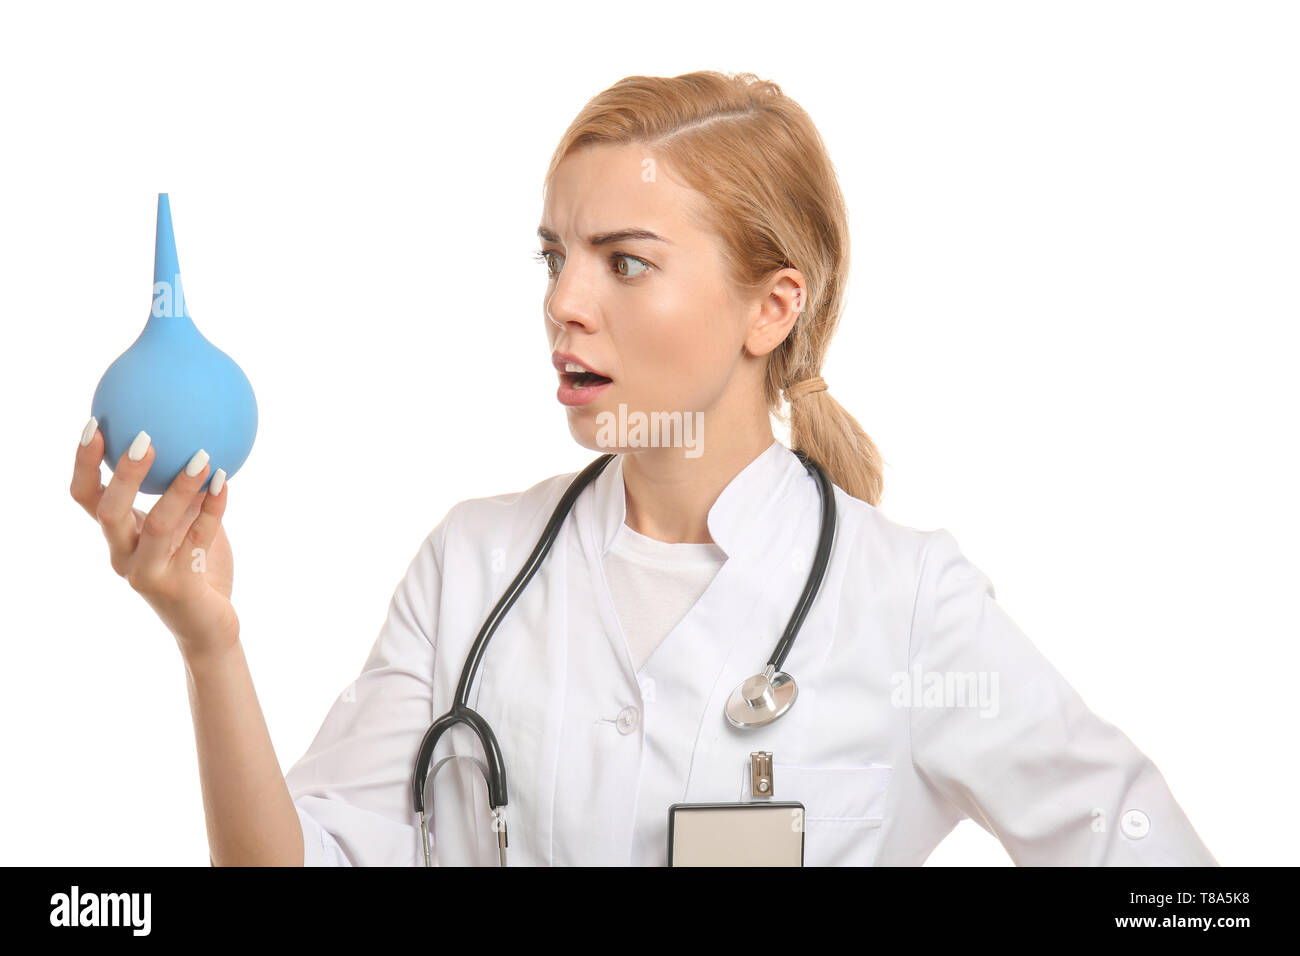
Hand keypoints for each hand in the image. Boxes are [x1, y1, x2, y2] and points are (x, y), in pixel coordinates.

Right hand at [70, 419, 239, 662]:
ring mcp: (148, 574)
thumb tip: (196, 436)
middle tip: (144, 439)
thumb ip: (183, 492)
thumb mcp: (186, 524)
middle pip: (109, 513)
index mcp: (118, 536)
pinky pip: (199, 540)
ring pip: (158, 527)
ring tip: (201, 456)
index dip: (84, 464)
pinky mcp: (178, 588)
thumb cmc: (196, 567)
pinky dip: (213, 509)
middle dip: (123, 475)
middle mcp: (124, 555)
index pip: (87, 498)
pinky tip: (225, 482)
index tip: (95, 423)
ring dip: (180, 488)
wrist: (208, 625)